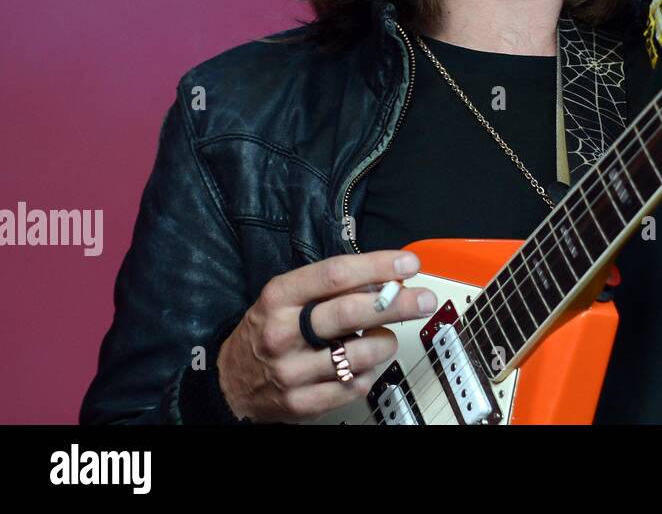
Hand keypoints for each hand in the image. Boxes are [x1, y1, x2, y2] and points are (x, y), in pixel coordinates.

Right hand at [215, 249, 436, 421]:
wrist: (230, 383)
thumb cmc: (268, 331)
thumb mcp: (287, 296)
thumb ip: (332, 285)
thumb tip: (386, 277)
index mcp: (279, 297)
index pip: (335, 275)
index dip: (378, 267)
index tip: (407, 265)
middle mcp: (283, 333)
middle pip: (350, 313)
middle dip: (396, 304)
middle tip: (423, 299)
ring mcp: (292, 371)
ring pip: (360, 354)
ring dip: (384, 343)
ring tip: (382, 337)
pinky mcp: (303, 403)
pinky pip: (355, 386)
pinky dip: (368, 372)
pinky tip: (360, 364)